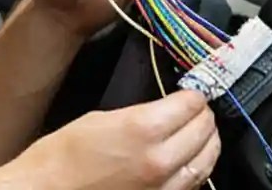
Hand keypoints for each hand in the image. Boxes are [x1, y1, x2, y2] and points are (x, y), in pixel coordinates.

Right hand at [0, 91, 219, 189]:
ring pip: (206, 161)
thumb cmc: (62, 154)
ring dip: (208, 142)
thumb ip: (141, 114)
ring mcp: (163, 187)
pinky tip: (192, 160)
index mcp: (143, 129)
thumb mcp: (101, 118)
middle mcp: (160, 160)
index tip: (193, 91)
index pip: (190, 105)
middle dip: (203, 115)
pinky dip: (198, 168)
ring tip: (204, 132)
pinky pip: (193, 184)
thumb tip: (166, 111)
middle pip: (203, 131)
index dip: (194, 94)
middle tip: (199, 107)